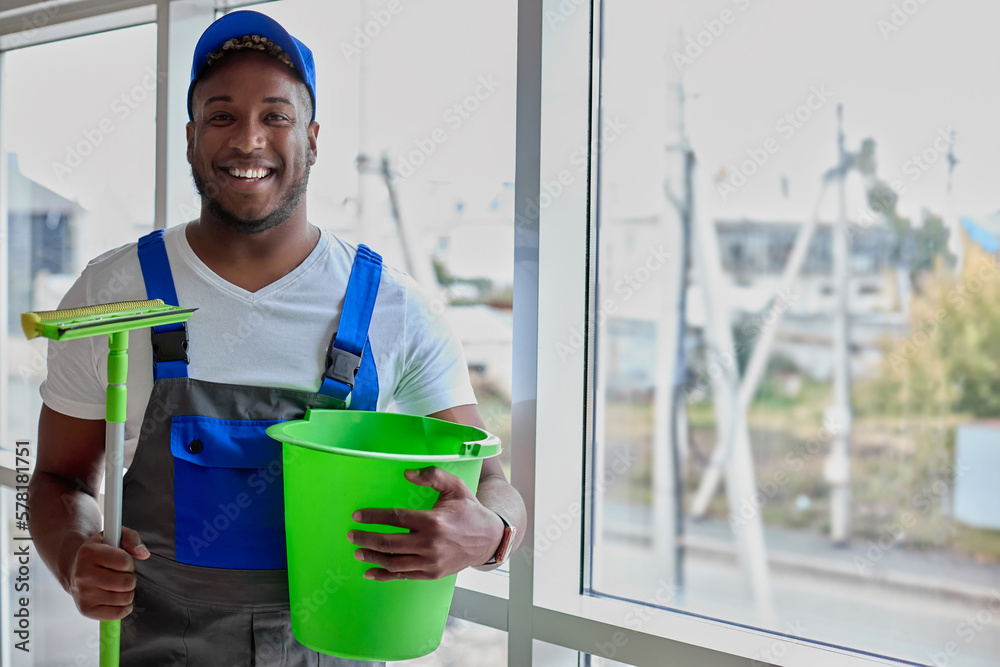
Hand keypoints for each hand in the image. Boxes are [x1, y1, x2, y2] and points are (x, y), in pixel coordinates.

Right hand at [67, 527, 148, 619]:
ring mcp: (83, 594)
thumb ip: (132, 539)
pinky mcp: (86, 610)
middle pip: (126, 582)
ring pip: (124, 598)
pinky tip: (117, 598)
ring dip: (127, 592)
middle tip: (121, 575)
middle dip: (130, 578)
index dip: (129, 562)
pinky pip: (117, 614)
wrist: (75, 568)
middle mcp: (83, 575)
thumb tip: (143, 554)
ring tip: (118, 586)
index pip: (125, 562)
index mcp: (89, 553)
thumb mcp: (114, 535)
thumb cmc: (99, 552)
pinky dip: (123, 607)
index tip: (123, 562)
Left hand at [348, 467, 502, 581]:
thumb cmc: (469, 510)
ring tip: (358, 551)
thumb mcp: (455, 487)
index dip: (374, 517)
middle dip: (366, 539)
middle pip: (389, 543)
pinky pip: (403, 576)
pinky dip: (384, 575)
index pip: (396, 518)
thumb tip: (407, 473)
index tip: (357, 516)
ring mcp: (430, 562)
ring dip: (372, 557)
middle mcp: (430, 544)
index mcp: (433, 521)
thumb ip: (432, 476)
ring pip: (393, 563)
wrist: (488, 539)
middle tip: (351, 535)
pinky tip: (370, 572)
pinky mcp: (432, 574)